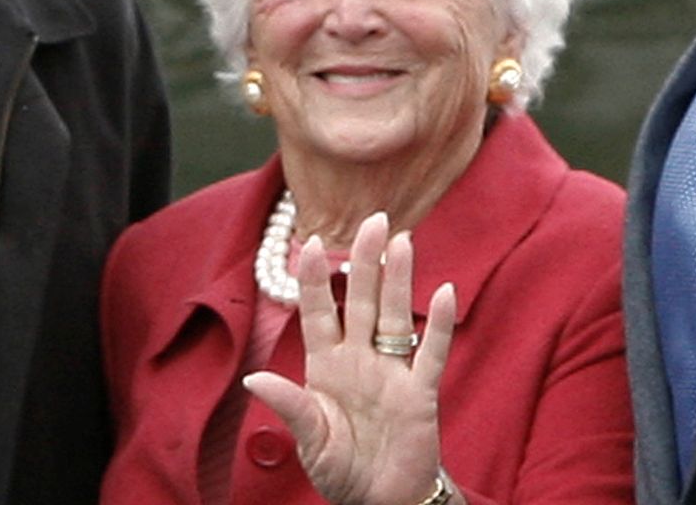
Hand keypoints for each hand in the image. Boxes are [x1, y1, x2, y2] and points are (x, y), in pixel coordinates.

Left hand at [244, 213, 461, 504]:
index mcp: (326, 368)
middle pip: (361, 301)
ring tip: (403, 240)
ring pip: (394, 316)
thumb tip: (252, 379)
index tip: (310, 243)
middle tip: (374, 219)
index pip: (318, 313)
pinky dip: (437, 325)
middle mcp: (359, 360)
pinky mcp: (420, 394)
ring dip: (399, 279)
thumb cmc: (342, 470)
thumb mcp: (310, 442)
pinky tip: (444, 292)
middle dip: (365, 261)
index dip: (314, 280)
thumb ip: (290, 407)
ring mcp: (391, 373)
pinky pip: (430, 354)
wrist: (380, 501)